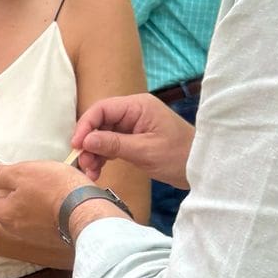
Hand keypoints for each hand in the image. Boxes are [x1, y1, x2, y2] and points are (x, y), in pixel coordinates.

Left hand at [0, 162, 84, 247]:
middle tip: (17, 184)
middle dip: (6, 200)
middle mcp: (18, 230)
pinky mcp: (54, 238)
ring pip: (22, 221)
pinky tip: (52, 204)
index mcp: (6, 215)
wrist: (87, 210)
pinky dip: (41, 215)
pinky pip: (40, 225)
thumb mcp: (23, 173)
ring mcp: (37, 236)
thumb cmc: (53, 188)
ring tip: (37, 191)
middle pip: (3, 215)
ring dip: (25, 207)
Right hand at [71, 92, 192, 186]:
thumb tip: (85, 141)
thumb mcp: (145, 151)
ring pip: (103, 135)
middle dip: (89, 143)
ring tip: (91, 172)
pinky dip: (103, 157)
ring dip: (94, 153)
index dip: (86, 126)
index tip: (76, 145)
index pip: (102, 109)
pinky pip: (111, 145)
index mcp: (138, 106)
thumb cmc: (179, 156)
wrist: (201, 168)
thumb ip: (114, 144)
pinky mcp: (134, 139)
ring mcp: (133, 126)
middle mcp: (133, 112)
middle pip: (100, 123)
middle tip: (84, 164)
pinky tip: (98, 170)